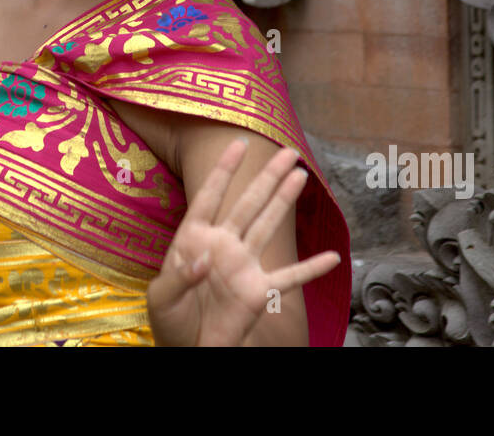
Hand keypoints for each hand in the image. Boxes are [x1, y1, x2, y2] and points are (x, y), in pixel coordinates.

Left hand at [145, 139, 340, 346]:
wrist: (188, 349)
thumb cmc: (170, 319)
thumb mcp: (161, 298)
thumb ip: (178, 277)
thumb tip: (203, 259)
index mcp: (194, 238)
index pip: (210, 197)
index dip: (225, 170)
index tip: (239, 144)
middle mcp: (223, 245)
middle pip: (247, 203)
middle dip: (267, 176)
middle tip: (288, 152)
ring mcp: (244, 265)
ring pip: (267, 226)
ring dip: (284, 201)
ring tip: (301, 176)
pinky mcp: (259, 291)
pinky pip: (290, 278)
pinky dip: (311, 269)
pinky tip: (332, 258)